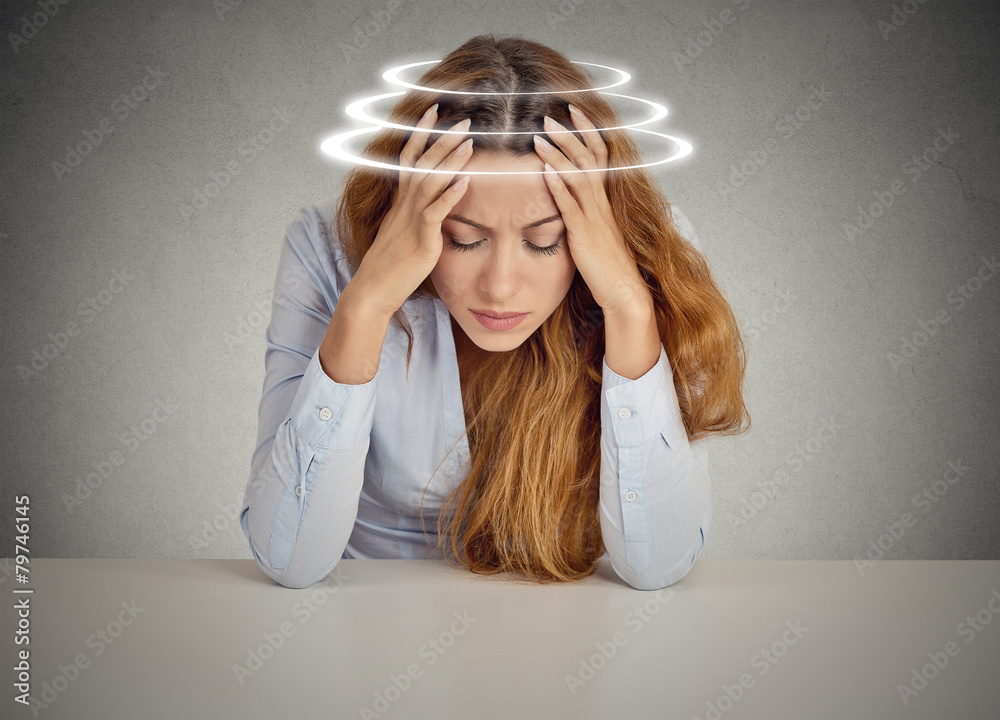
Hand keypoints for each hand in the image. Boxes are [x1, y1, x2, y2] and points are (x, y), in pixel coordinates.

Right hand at [351, 105, 473, 317]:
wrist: (372, 290)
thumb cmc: (390, 266)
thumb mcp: (404, 234)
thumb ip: (418, 216)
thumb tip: (433, 205)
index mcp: (401, 203)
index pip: (410, 158)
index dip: (421, 133)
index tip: (434, 111)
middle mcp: (405, 206)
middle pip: (423, 164)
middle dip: (442, 139)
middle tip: (464, 120)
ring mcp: (411, 221)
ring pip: (430, 182)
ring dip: (450, 161)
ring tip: (469, 142)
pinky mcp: (420, 240)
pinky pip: (435, 213)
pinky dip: (450, 196)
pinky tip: (466, 182)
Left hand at [533, 106, 650, 315]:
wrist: (624, 292)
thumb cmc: (608, 266)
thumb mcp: (597, 233)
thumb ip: (585, 213)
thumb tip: (568, 197)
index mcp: (605, 201)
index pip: (600, 155)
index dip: (588, 131)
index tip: (573, 109)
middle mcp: (602, 204)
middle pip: (588, 159)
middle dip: (569, 134)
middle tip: (549, 115)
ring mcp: (594, 218)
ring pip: (579, 177)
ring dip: (559, 154)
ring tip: (540, 136)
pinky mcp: (585, 235)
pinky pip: (571, 206)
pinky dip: (558, 186)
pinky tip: (544, 172)